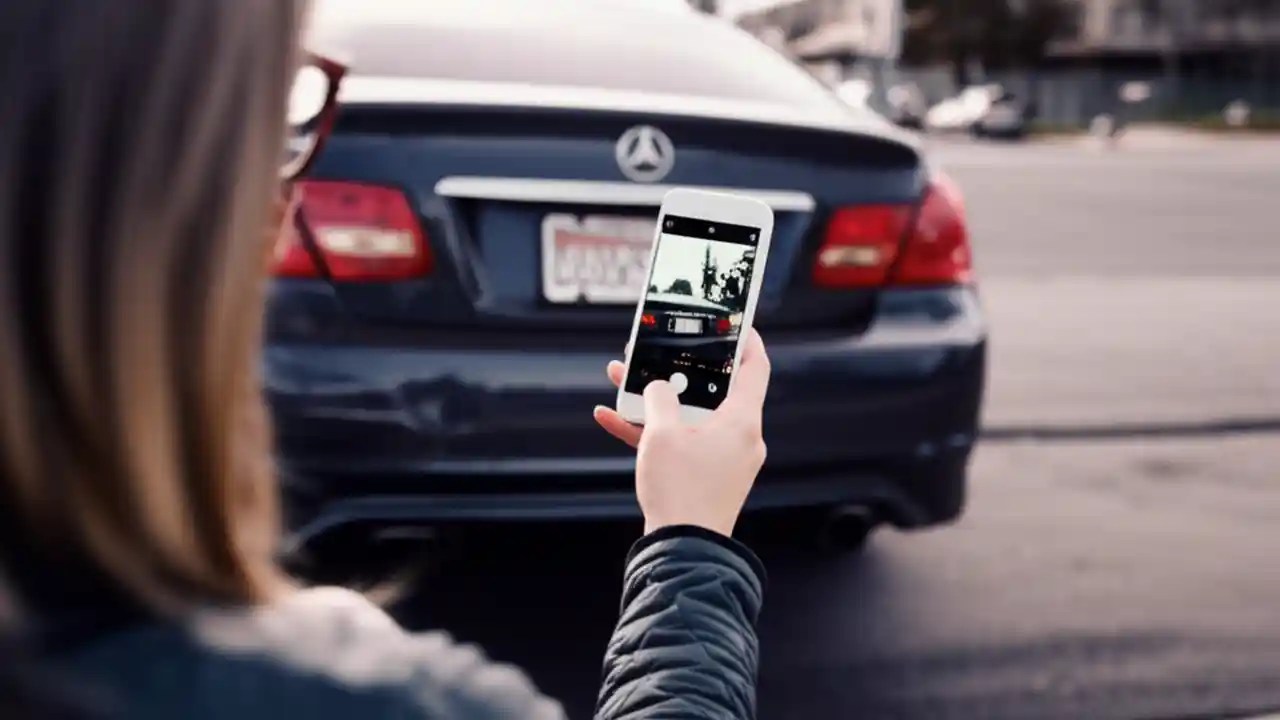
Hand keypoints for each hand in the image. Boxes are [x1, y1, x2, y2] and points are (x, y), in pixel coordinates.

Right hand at [593, 330, 770, 536]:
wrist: (682, 551)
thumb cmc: (681, 491)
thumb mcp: (662, 434)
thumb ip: (658, 399)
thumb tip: (656, 389)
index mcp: (742, 421)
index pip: (755, 367)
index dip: (745, 340)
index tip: (732, 322)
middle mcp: (739, 438)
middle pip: (713, 390)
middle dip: (677, 370)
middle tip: (657, 350)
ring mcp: (723, 459)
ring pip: (689, 416)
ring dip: (655, 399)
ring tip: (621, 379)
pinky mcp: (705, 476)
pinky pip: (679, 443)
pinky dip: (651, 430)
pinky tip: (610, 418)